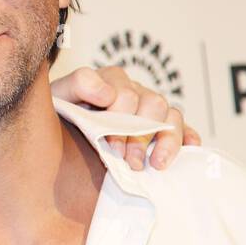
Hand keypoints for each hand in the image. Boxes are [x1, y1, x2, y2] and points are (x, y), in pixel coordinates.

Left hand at [50, 65, 201, 170]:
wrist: (57, 129)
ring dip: (167, 141)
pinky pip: (185, 128)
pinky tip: (188, 151)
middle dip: (142, 136)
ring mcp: (150, 109)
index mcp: (110, 79)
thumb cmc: (59, 112)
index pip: (125, 94)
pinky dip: (188, 138)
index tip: (111, 146)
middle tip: (130, 161)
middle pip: (154, 104)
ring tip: (156, 165)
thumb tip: (108, 94)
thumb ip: (77, 84)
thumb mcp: (59, 96)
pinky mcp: (162, 127)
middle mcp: (134, 91)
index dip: (121, 120)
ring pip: (173, 115)